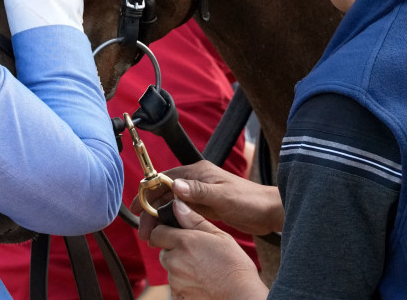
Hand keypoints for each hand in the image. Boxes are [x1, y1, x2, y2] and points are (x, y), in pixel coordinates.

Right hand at [134, 161, 282, 238]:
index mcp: (198, 172)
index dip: (149, 192)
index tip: (137, 207)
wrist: (268, 211)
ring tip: (151, 235)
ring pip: (171, 203)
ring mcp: (200, 193)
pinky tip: (166, 231)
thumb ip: (199, 191)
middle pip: (165, 192)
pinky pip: (182, 211)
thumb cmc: (249, 200)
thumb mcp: (223, 196)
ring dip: (159, 216)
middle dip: (151, 209)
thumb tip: (175, 185)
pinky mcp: (204, 205)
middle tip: (143, 229)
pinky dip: (171, 220)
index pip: (165, 178)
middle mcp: (196, 180)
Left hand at [147, 200, 267, 299]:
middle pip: (163, 251)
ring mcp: (175, 281)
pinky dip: (183, 282)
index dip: (165, 232)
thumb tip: (177, 204)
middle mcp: (175, 261)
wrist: (241, 295)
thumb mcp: (219, 236)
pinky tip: (200, 281)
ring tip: (201, 268)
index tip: (175, 234)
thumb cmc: (234, 265)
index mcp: (184, 242)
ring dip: (179, 266)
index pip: (157, 233)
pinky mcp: (177, 295)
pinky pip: (175, 284)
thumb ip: (194, 220)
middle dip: (174, 250)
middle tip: (194, 253)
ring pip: (170, 268)